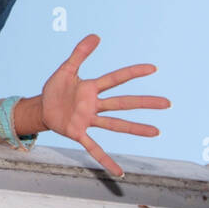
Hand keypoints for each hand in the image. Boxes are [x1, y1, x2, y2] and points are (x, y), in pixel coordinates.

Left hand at [38, 34, 170, 177]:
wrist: (41, 107)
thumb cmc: (56, 89)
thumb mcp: (66, 69)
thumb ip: (80, 53)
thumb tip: (96, 35)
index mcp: (92, 88)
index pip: (116, 78)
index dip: (133, 72)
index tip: (153, 68)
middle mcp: (94, 105)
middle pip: (123, 103)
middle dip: (144, 102)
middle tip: (167, 102)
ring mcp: (88, 120)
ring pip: (116, 124)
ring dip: (136, 129)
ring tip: (156, 132)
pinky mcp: (78, 133)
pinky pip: (94, 148)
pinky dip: (106, 160)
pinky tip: (120, 172)